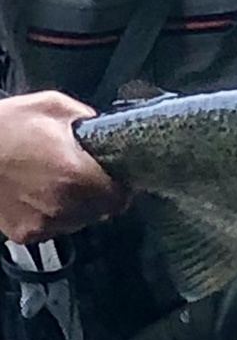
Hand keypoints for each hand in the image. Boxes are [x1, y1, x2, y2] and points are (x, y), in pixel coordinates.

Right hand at [0, 91, 127, 243]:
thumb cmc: (3, 127)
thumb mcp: (53, 106)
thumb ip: (88, 119)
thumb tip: (104, 128)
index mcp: (77, 175)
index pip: (121, 197)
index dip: (123, 187)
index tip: (118, 178)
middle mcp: (63, 204)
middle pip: (102, 210)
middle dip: (101, 194)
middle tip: (86, 176)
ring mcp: (43, 222)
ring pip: (79, 221)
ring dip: (78, 206)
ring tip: (59, 183)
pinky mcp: (25, 232)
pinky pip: (54, 228)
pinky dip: (54, 215)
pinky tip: (40, 194)